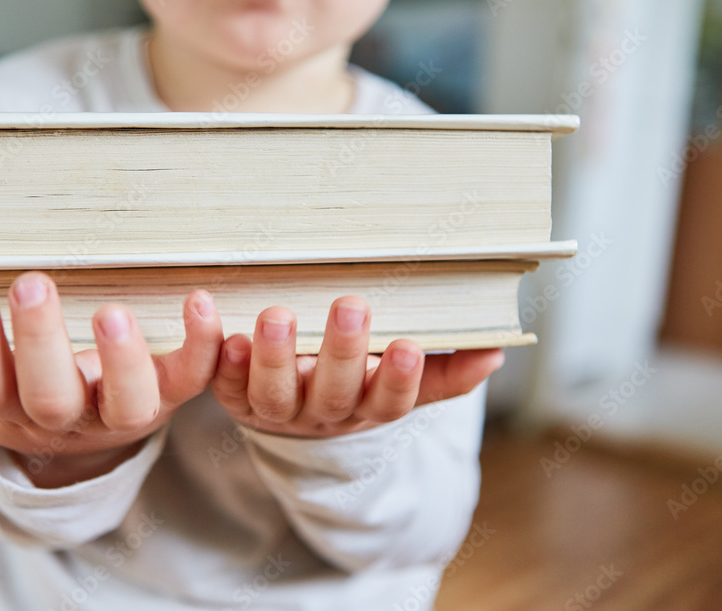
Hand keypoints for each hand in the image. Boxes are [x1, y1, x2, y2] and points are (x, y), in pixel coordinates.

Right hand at [0, 272, 223, 487]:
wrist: (100, 428)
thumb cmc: (32, 392)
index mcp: (19, 413)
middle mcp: (73, 418)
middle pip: (52, 397)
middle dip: (39, 344)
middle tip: (31, 284)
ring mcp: (127, 409)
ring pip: (128, 403)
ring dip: (121, 360)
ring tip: (111, 313)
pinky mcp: (178, 392)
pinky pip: (194, 375)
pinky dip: (202, 342)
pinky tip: (200, 301)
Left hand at [210, 296, 504, 437]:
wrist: (294, 414)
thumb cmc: (358, 383)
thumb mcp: (403, 383)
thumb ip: (448, 371)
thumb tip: (498, 353)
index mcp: (368, 407)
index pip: (390, 401)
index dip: (399, 379)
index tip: (406, 347)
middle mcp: (322, 412)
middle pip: (333, 392)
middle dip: (342, 353)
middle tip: (350, 307)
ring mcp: (276, 407)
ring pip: (274, 394)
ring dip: (275, 357)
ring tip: (278, 316)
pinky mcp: (234, 395)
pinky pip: (223, 383)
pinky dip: (223, 358)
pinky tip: (227, 333)